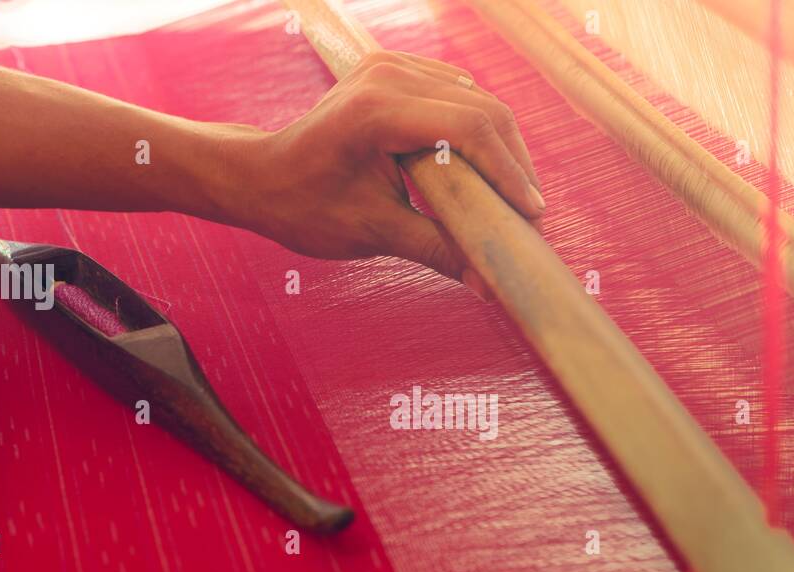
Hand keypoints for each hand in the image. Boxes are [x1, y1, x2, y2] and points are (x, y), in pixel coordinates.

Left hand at [224, 51, 544, 299]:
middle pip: (482, 108)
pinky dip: (479, 131)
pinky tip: (491, 169)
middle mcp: (387, 76)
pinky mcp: (395, 71)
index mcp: (376, 110)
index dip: (509, 172)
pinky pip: (456, 94)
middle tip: (531, 213)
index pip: (467, 129)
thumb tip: (487, 283)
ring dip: (502, 147)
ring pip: (475, 98)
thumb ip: (435, 250)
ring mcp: (391, 67)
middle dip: (514, 162)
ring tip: (517, 196)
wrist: (261, 176)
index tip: (532, 214)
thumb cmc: (304, 206)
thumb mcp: (373, 233)